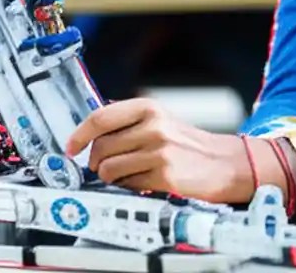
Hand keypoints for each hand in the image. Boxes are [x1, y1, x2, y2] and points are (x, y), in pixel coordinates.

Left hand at [65, 99, 251, 203]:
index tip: (71, 147)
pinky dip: (128, 187)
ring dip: (111, 177)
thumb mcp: (159, 120)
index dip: (79, 135)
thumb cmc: (187, 144)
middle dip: (96, 162)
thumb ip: (126, 122)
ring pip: (110, 168)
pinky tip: (141, 182)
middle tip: (102, 166)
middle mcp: (153, 126)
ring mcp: (159, 151)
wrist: (225, 164)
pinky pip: (128, 185)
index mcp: (148, 108)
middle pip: (101, 147)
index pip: (100, 118)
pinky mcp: (165, 175)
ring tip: (125, 175)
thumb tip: (88, 132)